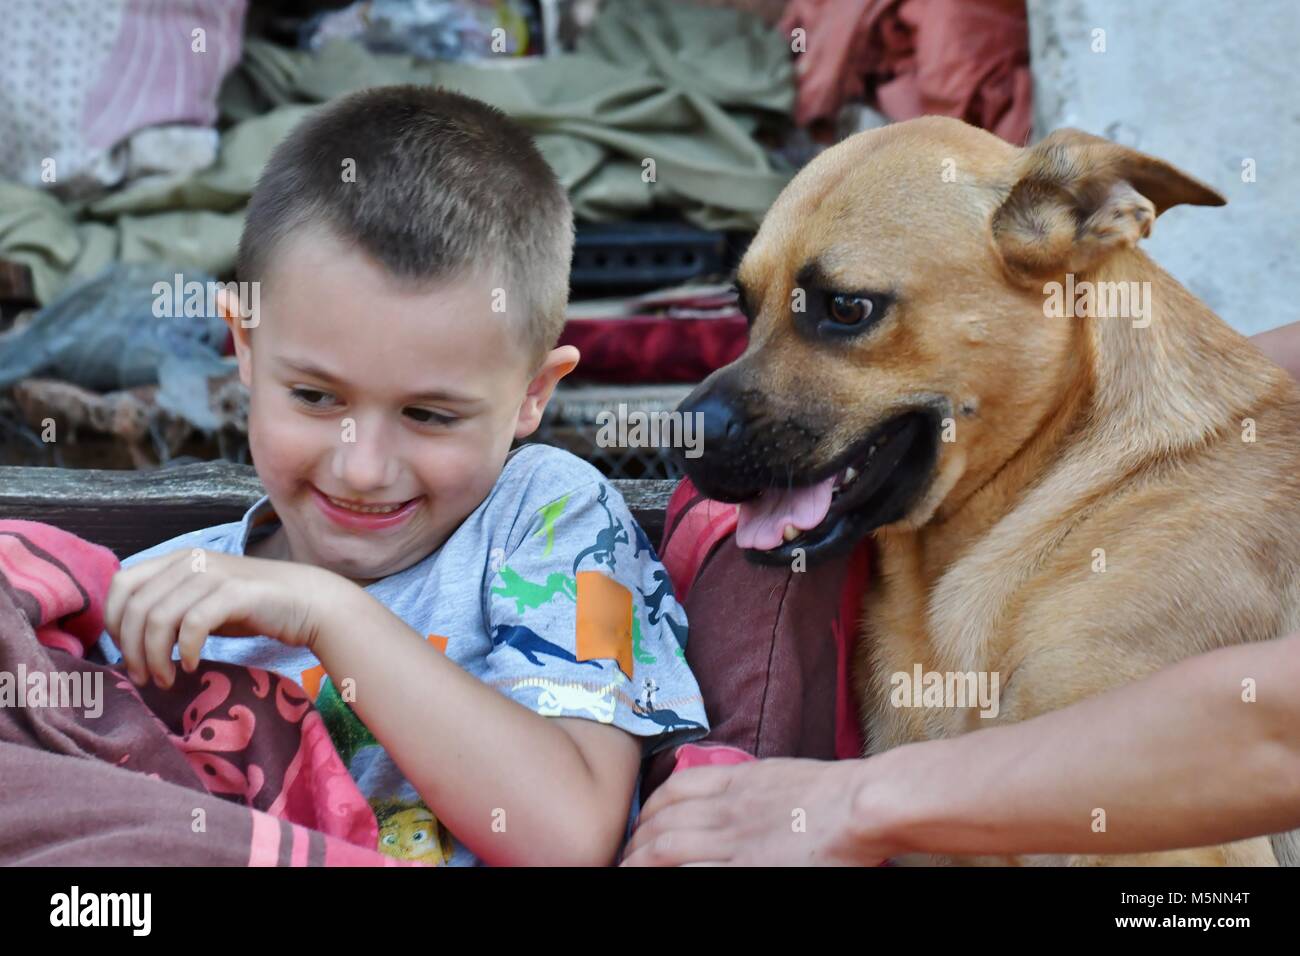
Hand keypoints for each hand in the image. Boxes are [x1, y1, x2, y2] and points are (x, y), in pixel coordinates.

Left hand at [105, 549, 350, 688]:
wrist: (307, 601)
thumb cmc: (253, 607)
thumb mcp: (201, 602)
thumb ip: (169, 609)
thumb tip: (128, 639)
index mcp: (177, 559)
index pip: (122, 584)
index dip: (113, 621)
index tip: (125, 652)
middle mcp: (191, 560)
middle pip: (136, 607)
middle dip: (131, 649)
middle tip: (143, 677)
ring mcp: (214, 574)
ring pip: (159, 618)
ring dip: (154, 657)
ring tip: (165, 679)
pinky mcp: (235, 592)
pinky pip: (193, 624)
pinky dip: (184, 651)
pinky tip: (191, 665)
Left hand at [620, 756, 887, 865]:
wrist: (861, 804)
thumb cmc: (836, 791)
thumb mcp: (781, 774)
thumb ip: (750, 784)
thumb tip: (733, 792)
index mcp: (737, 780)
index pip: (675, 788)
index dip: (650, 806)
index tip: (641, 820)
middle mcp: (726, 808)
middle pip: (662, 821)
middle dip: (636, 839)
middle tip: (625, 854)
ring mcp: (735, 839)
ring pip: (668, 848)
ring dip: (641, 860)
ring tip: (628, 870)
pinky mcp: (748, 867)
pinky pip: (696, 869)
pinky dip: (673, 873)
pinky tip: (663, 878)